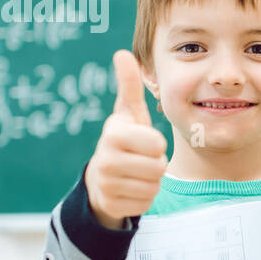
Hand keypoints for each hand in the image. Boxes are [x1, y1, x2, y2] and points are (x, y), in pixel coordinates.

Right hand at [85, 50, 167, 228]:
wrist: (103, 177)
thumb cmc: (124, 140)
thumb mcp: (128, 114)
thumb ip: (129, 86)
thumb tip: (122, 53)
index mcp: (112, 134)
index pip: (156, 144)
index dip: (156, 143)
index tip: (142, 141)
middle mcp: (104, 160)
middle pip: (158, 167)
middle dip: (155, 164)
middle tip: (140, 158)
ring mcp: (106, 185)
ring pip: (153, 186)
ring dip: (151, 181)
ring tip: (136, 172)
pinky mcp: (111, 205)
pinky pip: (145, 203)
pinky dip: (143, 197)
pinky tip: (131, 188)